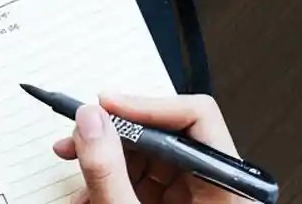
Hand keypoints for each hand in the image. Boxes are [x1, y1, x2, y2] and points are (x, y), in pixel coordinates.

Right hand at [53, 94, 239, 203]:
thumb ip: (108, 173)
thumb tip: (91, 121)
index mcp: (226, 188)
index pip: (197, 117)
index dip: (147, 105)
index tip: (106, 106)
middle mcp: (216, 187)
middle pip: (165, 134)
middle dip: (113, 135)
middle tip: (78, 136)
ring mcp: (195, 197)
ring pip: (147, 156)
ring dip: (104, 160)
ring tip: (75, 170)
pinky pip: (141, 179)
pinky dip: (109, 179)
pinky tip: (88, 191)